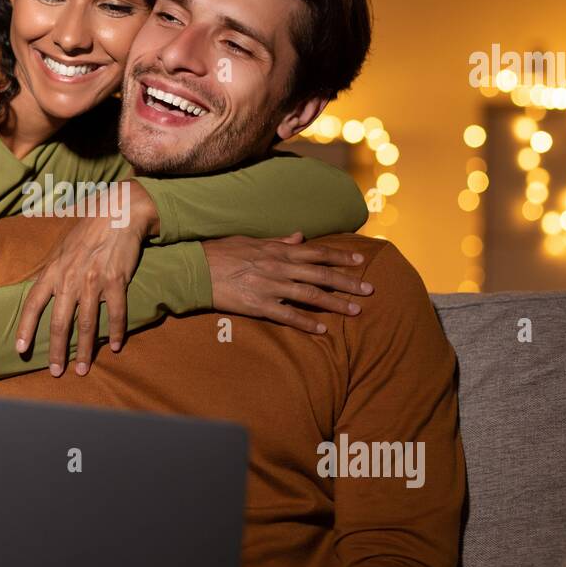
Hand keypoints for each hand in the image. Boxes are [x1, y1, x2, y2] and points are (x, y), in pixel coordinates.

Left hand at [15, 180, 157, 375]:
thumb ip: (52, 270)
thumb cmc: (88, 230)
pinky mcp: (116, 281)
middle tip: (56, 371)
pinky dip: (117, 332)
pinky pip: (117, 313)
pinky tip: (116, 346)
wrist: (117, 212)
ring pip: (87, 324)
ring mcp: (94, 281)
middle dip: (57, 351)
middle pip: (60, 323)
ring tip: (82, 369)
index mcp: (54, 270)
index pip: (33, 303)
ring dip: (85, 351)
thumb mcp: (62, 248)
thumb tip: (40, 289)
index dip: (26, 328)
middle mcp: (70, 279)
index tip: (20, 349)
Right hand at [202, 232, 373, 333]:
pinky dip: (307, 322)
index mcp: (277, 250)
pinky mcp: (258, 305)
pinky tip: (322, 329)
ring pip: (310, 295)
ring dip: (335, 303)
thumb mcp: (251, 240)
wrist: (195, 269)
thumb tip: (299, 237)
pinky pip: (288, 316)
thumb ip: (278, 241)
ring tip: (356, 311)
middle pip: (321, 274)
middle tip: (370, 289)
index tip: (359, 260)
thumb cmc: (220, 252)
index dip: (340, 256)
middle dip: (348, 282)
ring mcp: (270, 286)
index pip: (316, 252)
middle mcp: (278, 267)